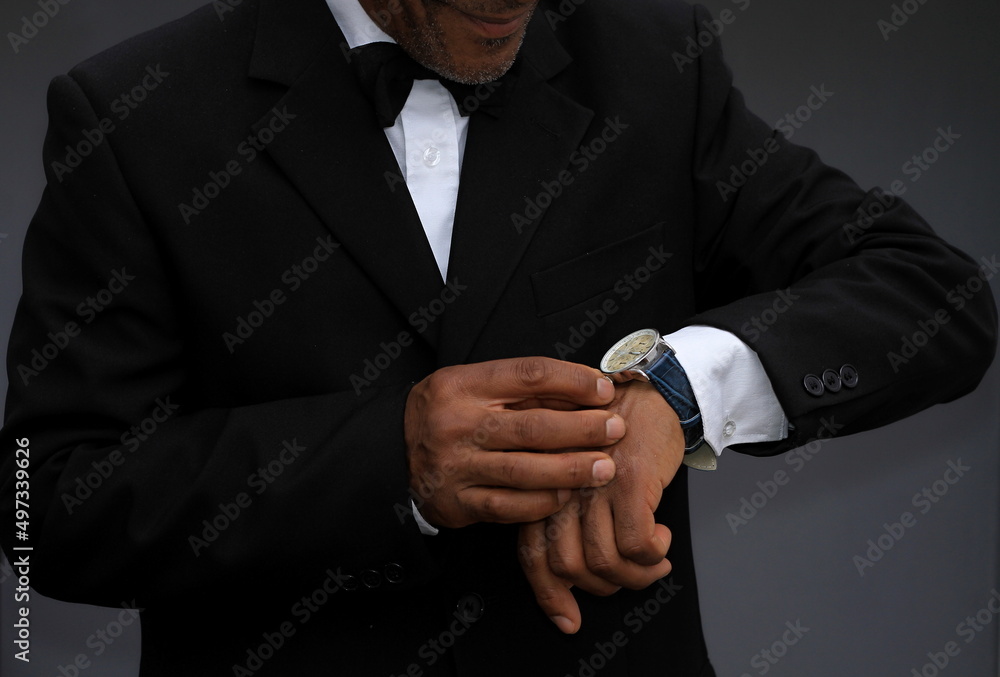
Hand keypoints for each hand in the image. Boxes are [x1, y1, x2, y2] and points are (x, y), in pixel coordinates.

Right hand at [404, 357, 626, 528]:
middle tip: (616, 428)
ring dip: (572, 470)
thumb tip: (587, 388)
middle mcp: (456, 424)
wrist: (390, 453)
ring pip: (525, 471)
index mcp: (462, 385)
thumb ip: (522, 389)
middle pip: (532, 426)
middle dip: (583, 429)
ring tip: (605, 467)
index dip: (572, 381)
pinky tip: (568, 494)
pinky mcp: (457, 504)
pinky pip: (510, 507)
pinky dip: (544, 502)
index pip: (527, 375)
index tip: (603, 388)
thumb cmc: (446, 414)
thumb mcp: (473, 386)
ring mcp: (455, 467)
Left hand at [518, 380, 684, 632]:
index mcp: (544, 487)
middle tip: (628, 577)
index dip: (549, 595)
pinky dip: (653, 554)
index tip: (567, 619)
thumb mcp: (578, 473)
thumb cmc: (615, 434)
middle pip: (569, 565)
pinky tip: (661, 541)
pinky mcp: (629, 481)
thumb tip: (571, 576)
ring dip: (636, 575)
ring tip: (653, 563)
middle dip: (602, 586)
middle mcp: (562, 487)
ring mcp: (594, 485)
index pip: (534, 554)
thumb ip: (566, 513)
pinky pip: (637, 544)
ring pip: (606, 562)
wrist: (649, 394)